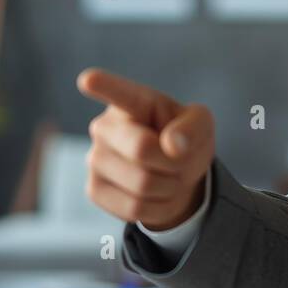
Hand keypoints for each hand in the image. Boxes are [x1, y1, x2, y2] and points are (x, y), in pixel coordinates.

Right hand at [76, 68, 214, 230]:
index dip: (102, 85)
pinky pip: (133, 207)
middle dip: (173, 162)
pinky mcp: (94, 189)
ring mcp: (95, 158)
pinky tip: (156, 195)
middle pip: (142, 149)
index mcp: (133, 102)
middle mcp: (105, 127)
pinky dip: (157, 207)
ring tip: (168, 176)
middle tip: (178, 160)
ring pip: (141, 183)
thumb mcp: (200, 125)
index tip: (88, 79)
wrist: (175, 174)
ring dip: (168, 187)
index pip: (116, 91)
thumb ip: (193, 127)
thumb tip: (173, 144)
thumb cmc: (183, 140)